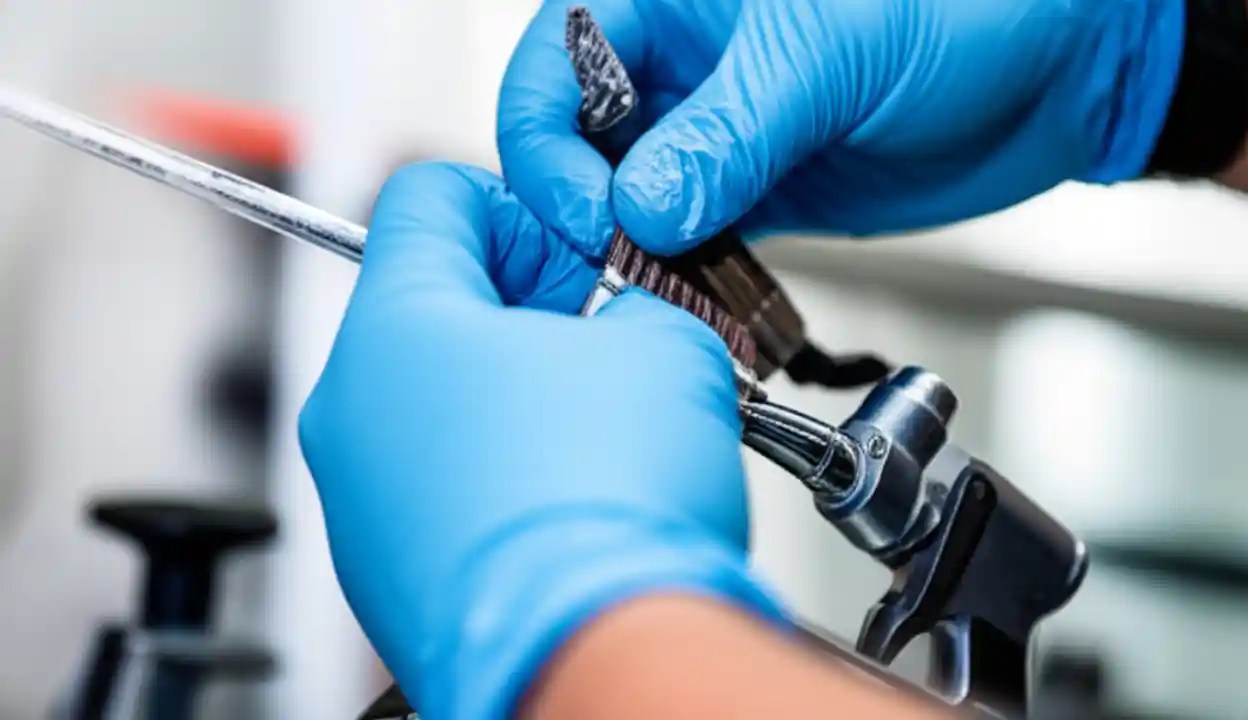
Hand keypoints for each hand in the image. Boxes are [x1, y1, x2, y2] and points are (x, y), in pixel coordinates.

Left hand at [299, 162, 782, 717]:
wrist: (595, 654)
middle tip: (603, 338)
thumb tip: (627, 323)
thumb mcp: (664, 345)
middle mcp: (353, 412)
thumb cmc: (606, 510)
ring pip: (435, 403)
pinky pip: (439, 487)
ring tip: (599, 428)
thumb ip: (633, 301)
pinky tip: (572, 495)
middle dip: (527, 308)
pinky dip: (501, 473)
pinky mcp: (390, 571)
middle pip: (430, 307)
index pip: (428, 197)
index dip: (518, 205)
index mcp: (396, 326)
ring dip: (517, 395)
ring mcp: (361, 501)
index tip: (570, 249)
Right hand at [498, 0, 1183, 254]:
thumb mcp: (828, 53)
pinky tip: (703, 306)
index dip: (549, 146)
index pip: (554, 68)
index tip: (591, 213)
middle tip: (618, 271)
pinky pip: (693, 246)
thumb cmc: (962, 5)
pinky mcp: (755, 195)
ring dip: (635, 259)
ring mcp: (714, 136)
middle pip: (578, 147)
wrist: (1059, 63)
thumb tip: (642, 205)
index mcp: (669, 0)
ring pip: (629, 205)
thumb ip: (727, 132)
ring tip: (660, 300)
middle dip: (586, 213)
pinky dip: (689, 282)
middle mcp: (679, 67)